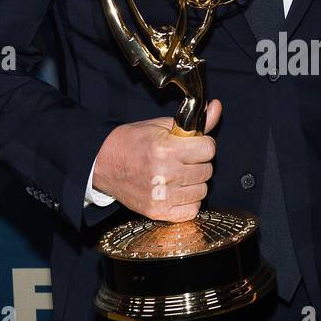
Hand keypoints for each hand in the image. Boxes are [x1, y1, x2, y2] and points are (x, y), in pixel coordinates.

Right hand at [92, 99, 221, 221]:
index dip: (204, 144)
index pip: (209, 149)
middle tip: (184, 159)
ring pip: (203, 191)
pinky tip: (178, 191)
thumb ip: (193, 123)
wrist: (103, 165)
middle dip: (199, 163)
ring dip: (195, 182)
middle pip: (207, 170)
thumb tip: (216, 108)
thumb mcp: (160, 126)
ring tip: (179, 174)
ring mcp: (162, 196)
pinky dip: (189, 201)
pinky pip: (193, 210)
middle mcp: (165, 173)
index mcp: (165, 149)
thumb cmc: (131, 143)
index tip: (195, 145)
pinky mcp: (158, 212)